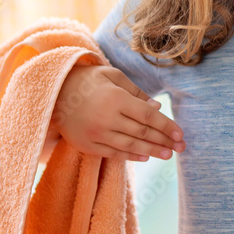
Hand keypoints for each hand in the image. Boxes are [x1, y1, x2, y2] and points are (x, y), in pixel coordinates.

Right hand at [50, 64, 185, 161]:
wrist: (52, 93)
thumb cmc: (88, 80)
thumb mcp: (113, 76)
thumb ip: (136, 92)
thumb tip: (158, 107)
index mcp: (115, 99)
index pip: (148, 116)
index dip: (166, 126)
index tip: (180, 134)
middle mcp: (107, 119)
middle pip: (142, 133)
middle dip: (164, 141)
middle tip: (181, 148)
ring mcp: (96, 134)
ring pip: (130, 146)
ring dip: (152, 152)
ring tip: (168, 155)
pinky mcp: (87, 145)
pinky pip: (113, 154)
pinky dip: (131, 156)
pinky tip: (145, 157)